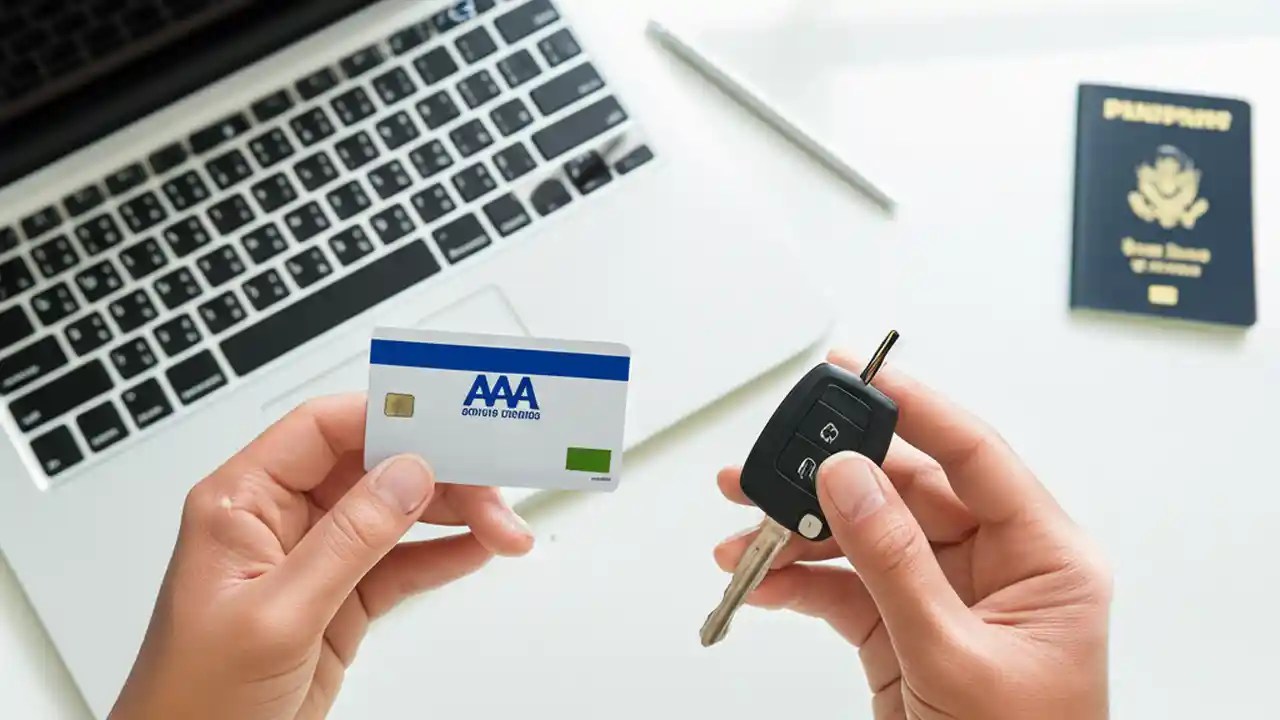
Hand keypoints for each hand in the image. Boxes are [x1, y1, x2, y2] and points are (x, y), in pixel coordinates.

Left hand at [109, 393, 533, 719]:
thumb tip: (407, 474)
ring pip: (395, 514)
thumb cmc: (192, 699)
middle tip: (494, 488)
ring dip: (454, 515)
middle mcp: (278, 520)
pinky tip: (479, 548)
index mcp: (242, 502)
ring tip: (503, 527)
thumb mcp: (276, 616)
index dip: (388, 416)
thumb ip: (347, 541)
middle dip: (440, 473)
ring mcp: (312, 560)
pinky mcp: (338, 600)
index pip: (324, 430)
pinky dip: (444, 554)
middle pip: (372, 467)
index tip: (450, 421)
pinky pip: (400, 562)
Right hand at [714, 351, 1110, 718]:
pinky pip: (842, 586)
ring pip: (863, 535)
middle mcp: (996, 568)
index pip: (975, 455)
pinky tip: (759, 577)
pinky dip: (796, 581)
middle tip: (773, 462)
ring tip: (745, 521)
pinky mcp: (902, 630)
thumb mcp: (953, 656)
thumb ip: (894, 561)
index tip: (860, 372)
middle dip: (830, 478)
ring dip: (800, 529)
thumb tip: (849, 477)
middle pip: (904, 490)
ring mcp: (944, 598)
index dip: (916, 406)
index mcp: (1045, 559)